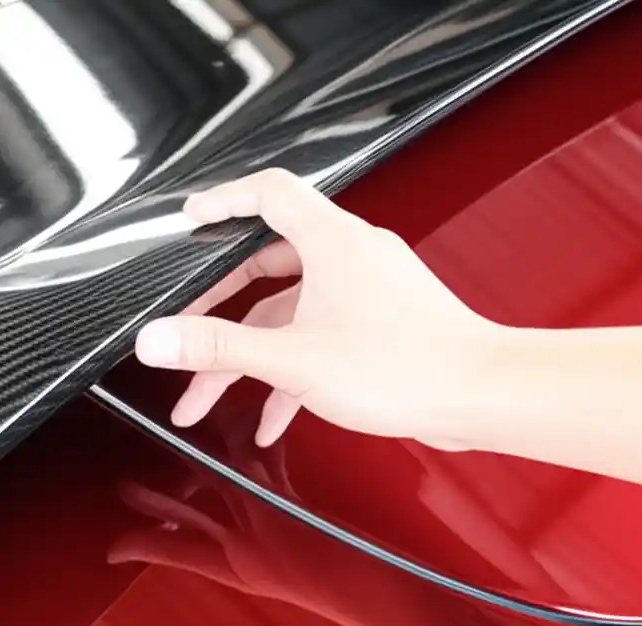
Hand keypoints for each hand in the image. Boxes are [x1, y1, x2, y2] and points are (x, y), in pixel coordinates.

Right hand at [135, 168, 498, 447]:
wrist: (483, 396)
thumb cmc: (409, 366)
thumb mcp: (292, 358)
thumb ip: (218, 347)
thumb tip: (158, 339)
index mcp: (332, 241)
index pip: (268, 193)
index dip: (224, 201)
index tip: (191, 220)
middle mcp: (350, 256)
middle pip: (265, 262)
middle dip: (216, 306)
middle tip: (183, 330)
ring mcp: (365, 291)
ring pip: (286, 312)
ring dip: (246, 354)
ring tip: (207, 396)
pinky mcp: (378, 325)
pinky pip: (316, 337)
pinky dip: (286, 371)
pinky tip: (270, 417)